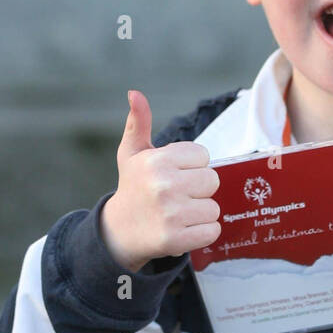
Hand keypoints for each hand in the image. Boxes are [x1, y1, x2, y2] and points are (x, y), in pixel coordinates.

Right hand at [99, 90, 221, 272]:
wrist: (118, 231)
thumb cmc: (133, 186)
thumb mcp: (132, 153)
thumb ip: (139, 122)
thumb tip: (134, 93)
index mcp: (157, 160)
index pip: (203, 156)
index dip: (192, 166)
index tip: (174, 174)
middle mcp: (164, 185)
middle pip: (212, 180)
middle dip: (199, 189)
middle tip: (177, 195)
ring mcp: (170, 214)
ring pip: (214, 208)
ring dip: (201, 213)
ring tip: (179, 213)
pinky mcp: (176, 239)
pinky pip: (213, 231)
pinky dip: (203, 232)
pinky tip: (183, 229)